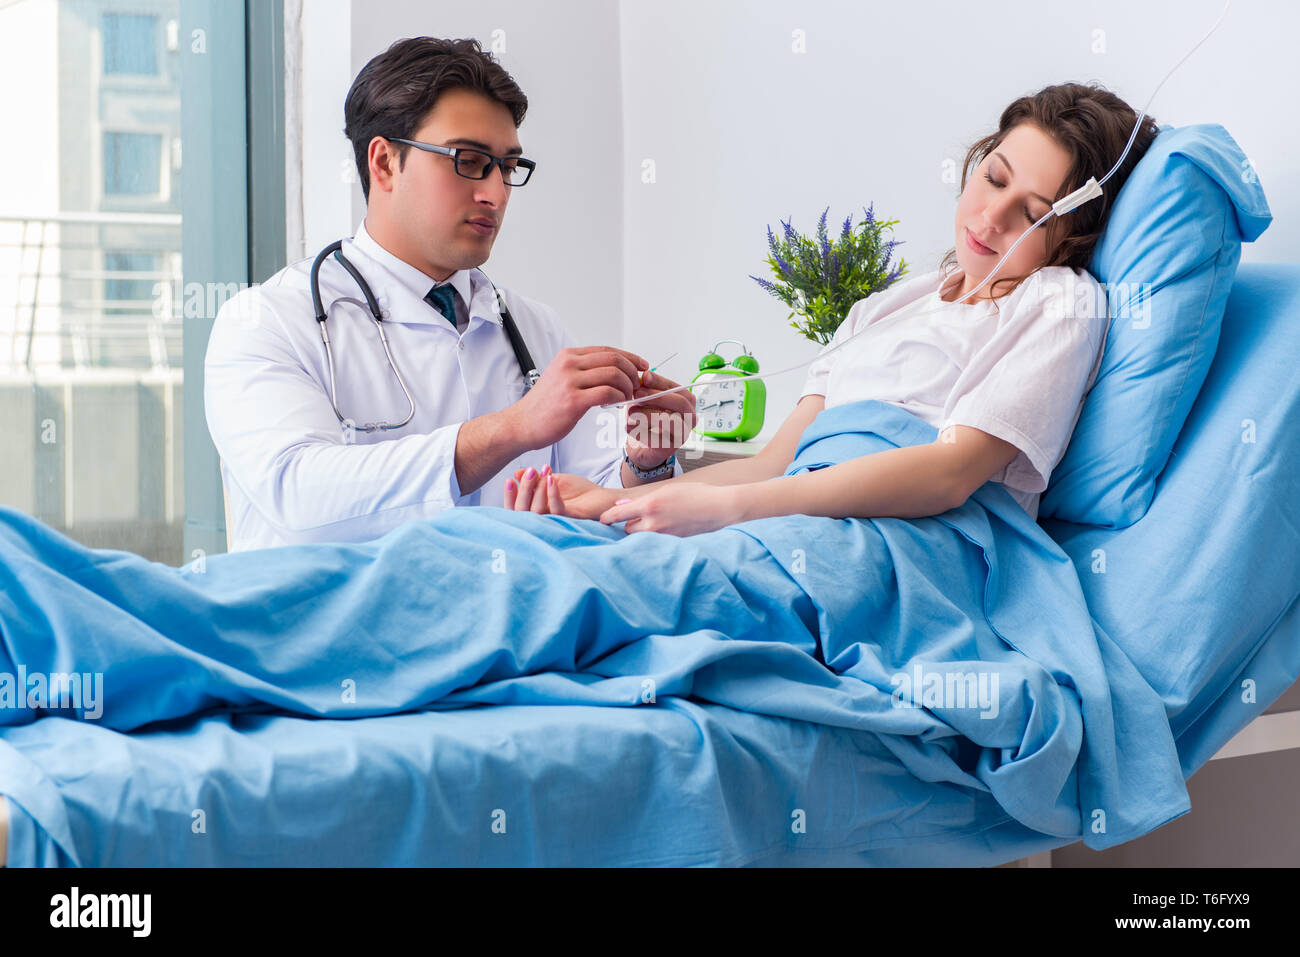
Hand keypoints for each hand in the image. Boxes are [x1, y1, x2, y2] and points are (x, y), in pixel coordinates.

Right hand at [504, 466, 620, 519]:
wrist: (603, 497)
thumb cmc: (579, 492)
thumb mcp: (553, 480)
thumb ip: (536, 478)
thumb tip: (516, 473)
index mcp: (538, 511)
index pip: (516, 509)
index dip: (509, 496)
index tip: (509, 479)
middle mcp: (544, 519)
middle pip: (522, 511)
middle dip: (523, 489)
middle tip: (530, 471)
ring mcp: (557, 520)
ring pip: (536, 511)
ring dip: (537, 489)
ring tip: (543, 472)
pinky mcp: (571, 519)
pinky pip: (556, 510)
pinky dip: (551, 493)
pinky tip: (552, 479)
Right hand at [510, 346, 648, 449]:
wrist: (522, 424)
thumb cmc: (544, 406)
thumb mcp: (561, 378)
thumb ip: (584, 372)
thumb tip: (614, 371)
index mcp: (568, 356)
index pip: (607, 350)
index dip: (630, 357)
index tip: (642, 366)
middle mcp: (569, 364)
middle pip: (614, 359)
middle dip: (632, 372)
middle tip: (637, 385)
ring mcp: (570, 381)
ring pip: (614, 375)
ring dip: (628, 386)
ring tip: (628, 397)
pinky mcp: (573, 400)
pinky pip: (607, 393)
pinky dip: (619, 397)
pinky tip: (618, 404)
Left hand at [598, 482, 743, 536]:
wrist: (720, 509)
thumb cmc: (697, 495)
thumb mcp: (668, 490)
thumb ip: (644, 500)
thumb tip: (623, 505)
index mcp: (650, 504)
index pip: (619, 514)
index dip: (607, 517)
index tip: (602, 520)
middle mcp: (653, 522)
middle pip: (628, 528)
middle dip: (631, 524)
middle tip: (641, 518)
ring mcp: (663, 535)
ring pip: (640, 537)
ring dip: (642, 532)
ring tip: (655, 525)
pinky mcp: (672, 544)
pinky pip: (655, 544)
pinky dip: (655, 539)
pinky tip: (666, 532)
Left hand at [624, 370, 696, 469]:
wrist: (642, 445)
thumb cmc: (647, 418)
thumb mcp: (645, 399)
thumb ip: (647, 388)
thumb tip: (644, 376)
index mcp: (687, 402)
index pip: (678, 388)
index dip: (661, 382)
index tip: (645, 377)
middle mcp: (690, 418)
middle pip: (680, 403)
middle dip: (657, 396)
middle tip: (637, 394)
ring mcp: (682, 434)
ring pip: (669, 421)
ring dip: (646, 414)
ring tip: (631, 412)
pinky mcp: (670, 448)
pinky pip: (656, 438)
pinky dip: (640, 432)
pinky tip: (629, 428)